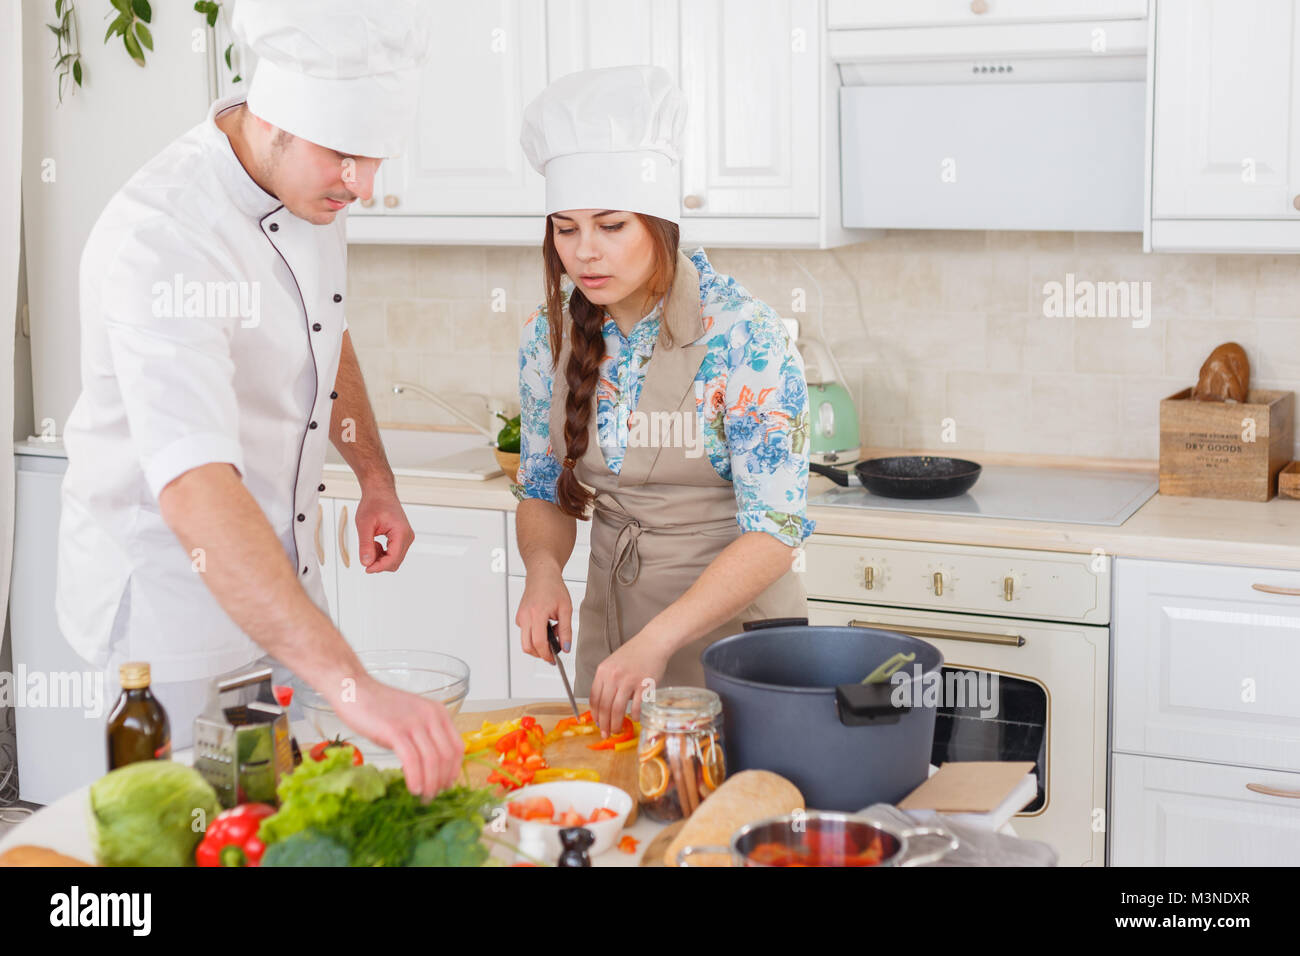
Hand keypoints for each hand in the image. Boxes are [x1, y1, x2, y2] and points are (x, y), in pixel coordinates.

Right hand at [331, 676, 464, 798]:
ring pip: (432, 760)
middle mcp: (430, 716)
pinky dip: (416, 778)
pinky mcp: (395, 730)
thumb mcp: (411, 717)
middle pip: (447, 756)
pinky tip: (413, 788)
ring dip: (430, 784)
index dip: (454, 770)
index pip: (457, 746)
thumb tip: (431, 767)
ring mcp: (413, 722)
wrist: (355, 690)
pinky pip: (412, 760)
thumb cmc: (380, 707)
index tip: (447, 784)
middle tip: (433, 796)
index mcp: (438, 712)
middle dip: (442, 781)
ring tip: (423, 797)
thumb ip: (424, 735)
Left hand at [354, 486, 412, 571]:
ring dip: (380, 557)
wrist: (380, 493)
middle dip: (379, 562)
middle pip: (395, 562)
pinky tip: (375, 543)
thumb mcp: (364, 524)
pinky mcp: (403, 538)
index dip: (379, 567)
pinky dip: (382, 553)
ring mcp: (406, 538)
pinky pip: (394, 554)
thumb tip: (366, 563)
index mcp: (401, 533)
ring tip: (370, 543)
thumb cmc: (374, 504)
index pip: (393, 559)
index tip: (366, 568)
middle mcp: (407, 537)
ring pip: (394, 559)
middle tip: (365, 553)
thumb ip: (365, 545)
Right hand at [516, 567, 572, 663]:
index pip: (539, 642)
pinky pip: (525, 633)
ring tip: (551, 632)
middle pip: (528, 646)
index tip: (553, 659)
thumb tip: (565, 647)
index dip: (546, 654)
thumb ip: (566, 630)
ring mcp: (520, 617)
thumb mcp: (566, 609)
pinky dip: (534, 636)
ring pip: (525, 641)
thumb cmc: (553, 587)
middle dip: (540, 654)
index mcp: (537, 614)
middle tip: (552, 653)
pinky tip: (545, 626)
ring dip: (537, 644)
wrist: (542, 575)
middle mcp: (525, 617)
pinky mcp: (519, 617)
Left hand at [590, 631, 668, 735]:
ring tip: (617, 730)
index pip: (594, 697)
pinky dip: (635, 716)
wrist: (653, 642)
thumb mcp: (613, 663)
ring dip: (616, 723)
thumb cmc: (635, 653)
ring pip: (618, 709)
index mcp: (603, 671)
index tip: (597, 722)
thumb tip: (605, 703)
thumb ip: (607, 681)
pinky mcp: (643, 685)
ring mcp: (629, 681)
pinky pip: (637, 706)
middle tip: (605, 732)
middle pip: (604, 706)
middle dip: (603, 723)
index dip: (594, 713)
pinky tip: (635, 719)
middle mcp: (613, 676)